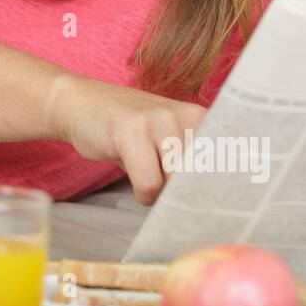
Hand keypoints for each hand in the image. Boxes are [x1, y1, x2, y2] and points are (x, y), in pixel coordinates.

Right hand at [47, 73, 206, 205]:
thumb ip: (188, 160)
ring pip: (176, 182)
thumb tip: (211, 202)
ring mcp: (158, 119)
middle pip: (201, 178)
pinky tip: (133, 179)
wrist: (79, 103)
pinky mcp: (132, 131)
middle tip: (168, 191)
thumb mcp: (165, 138)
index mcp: (199, 116)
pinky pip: (149, 183)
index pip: (225, 161)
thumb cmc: (126, 130)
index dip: (215, 187)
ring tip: (147, 177)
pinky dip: (142, 193)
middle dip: (185, 194)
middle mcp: (186, 114)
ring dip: (161, 194)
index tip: (206, 200)